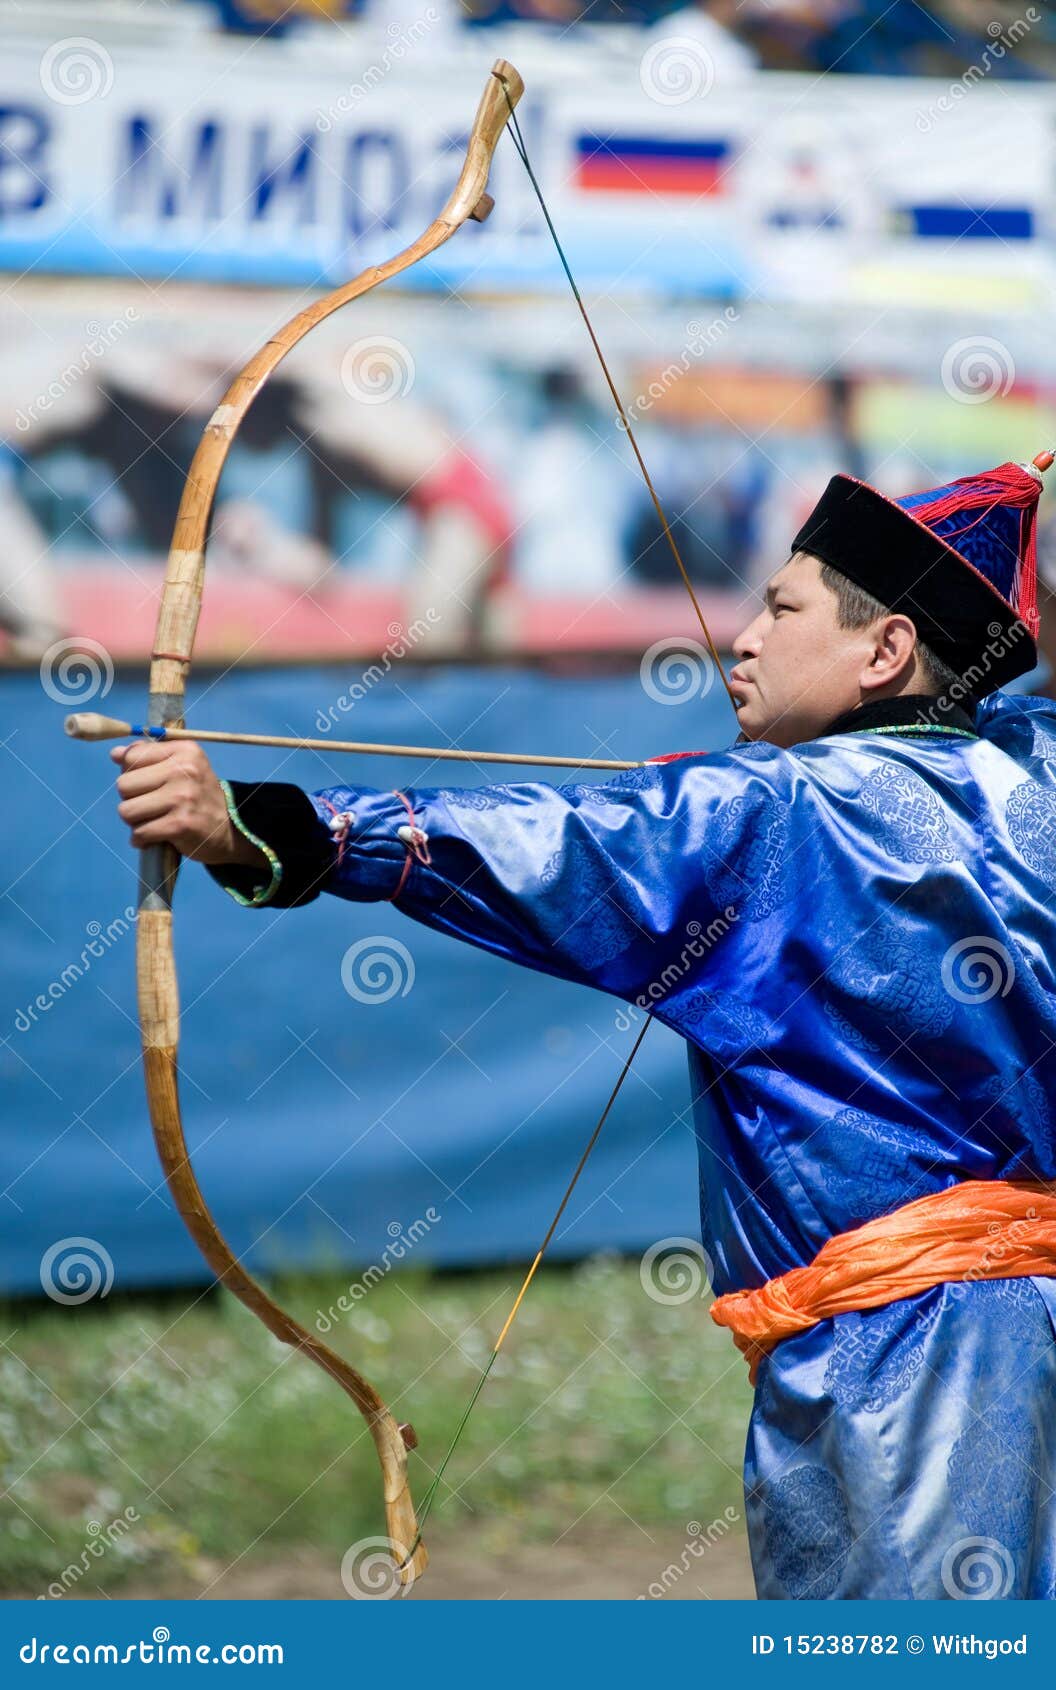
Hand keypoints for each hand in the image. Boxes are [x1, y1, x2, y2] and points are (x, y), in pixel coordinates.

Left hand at [110, 739, 266, 868]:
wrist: (229, 829)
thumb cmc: (198, 796)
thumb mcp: (181, 767)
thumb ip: (148, 757)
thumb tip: (115, 754)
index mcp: (185, 751)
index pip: (132, 757)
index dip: (131, 773)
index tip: (148, 784)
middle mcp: (185, 770)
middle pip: (123, 785)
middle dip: (131, 799)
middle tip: (152, 806)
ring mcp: (182, 798)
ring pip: (127, 810)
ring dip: (135, 821)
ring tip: (154, 821)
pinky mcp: (180, 825)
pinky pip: (139, 833)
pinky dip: (142, 839)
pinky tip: (155, 837)